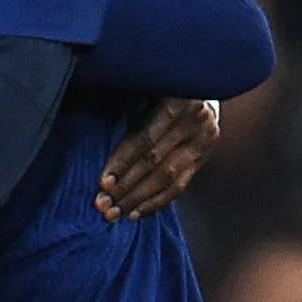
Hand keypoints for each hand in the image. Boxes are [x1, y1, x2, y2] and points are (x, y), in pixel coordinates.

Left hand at [96, 98, 218, 221]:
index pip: (145, 139)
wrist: (199, 89)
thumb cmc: (158, 87)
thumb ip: (129, 110)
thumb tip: (97, 141)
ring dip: (138, 200)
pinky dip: (155, 202)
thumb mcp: (144, 89)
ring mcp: (203, 142)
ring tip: (114, 214)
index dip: (123, 162)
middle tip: (103, 205)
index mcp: (178, 99)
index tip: (103, 183)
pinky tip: (135, 213)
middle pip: (156, 162)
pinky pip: (179, 187)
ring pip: (168, 179)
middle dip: (127, 187)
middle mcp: (195, 122)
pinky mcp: (203, 158)